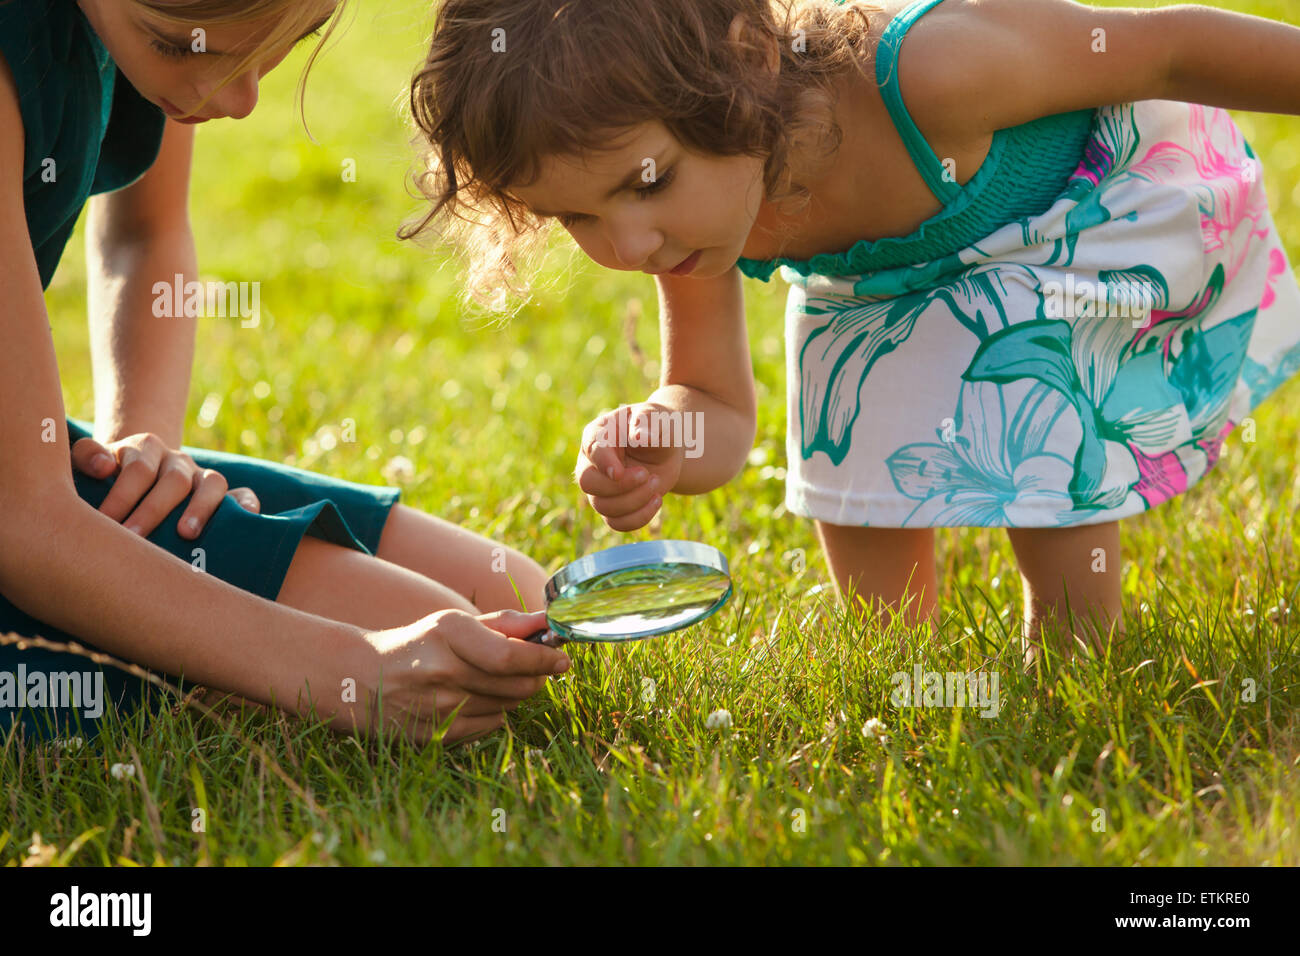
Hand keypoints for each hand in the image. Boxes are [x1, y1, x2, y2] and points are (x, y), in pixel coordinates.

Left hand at [72, 432, 260, 539]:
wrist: (135, 474)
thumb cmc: (106, 477)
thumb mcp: (90, 461)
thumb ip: (86, 456)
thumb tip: (105, 467)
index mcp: (146, 447)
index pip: (137, 469)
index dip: (121, 497)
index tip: (105, 525)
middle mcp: (178, 460)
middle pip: (174, 479)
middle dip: (153, 511)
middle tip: (134, 538)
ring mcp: (203, 476)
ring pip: (212, 484)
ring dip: (200, 508)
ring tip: (186, 535)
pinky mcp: (224, 494)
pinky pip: (243, 494)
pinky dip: (246, 505)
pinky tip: (243, 520)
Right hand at [345, 609, 569, 744]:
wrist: (362, 681)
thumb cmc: (419, 645)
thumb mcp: (455, 623)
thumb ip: (505, 623)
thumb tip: (549, 622)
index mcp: (449, 634)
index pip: (511, 656)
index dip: (544, 660)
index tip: (562, 659)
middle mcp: (445, 672)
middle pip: (518, 685)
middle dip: (536, 677)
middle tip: (534, 667)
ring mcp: (441, 708)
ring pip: (509, 706)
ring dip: (514, 693)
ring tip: (492, 679)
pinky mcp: (440, 735)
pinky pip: (493, 725)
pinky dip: (495, 712)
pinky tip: (474, 698)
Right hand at [575, 402, 685, 531]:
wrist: (666, 449)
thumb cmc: (657, 427)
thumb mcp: (656, 419)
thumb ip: (648, 422)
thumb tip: (640, 436)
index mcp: (598, 434)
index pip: (592, 449)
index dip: (603, 463)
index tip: (618, 472)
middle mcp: (592, 463)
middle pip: (588, 483)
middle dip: (620, 486)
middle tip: (648, 475)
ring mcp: (600, 488)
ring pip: (603, 507)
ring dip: (635, 501)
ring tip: (657, 482)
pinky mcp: (613, 506)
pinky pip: (616, 523)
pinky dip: (638, 518)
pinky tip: (657, 501)